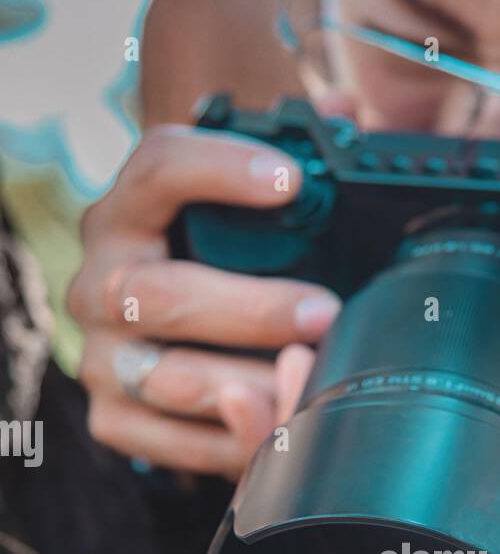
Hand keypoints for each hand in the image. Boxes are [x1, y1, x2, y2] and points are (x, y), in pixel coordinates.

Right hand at [67, 125, 340, 478]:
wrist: (178, 343)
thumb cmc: (224, 265)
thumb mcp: (250, 213)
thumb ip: (295, 158)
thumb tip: (345, 109)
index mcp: (127, 214)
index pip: (157, 169)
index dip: (219, 170)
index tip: (290, 180)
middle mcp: (99, 282)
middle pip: (163, 294)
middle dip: (251, 308)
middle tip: (324, 313)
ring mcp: (100, 357)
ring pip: (167, 377)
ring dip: (246, 384)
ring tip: (309, 380)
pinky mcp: (112, 419)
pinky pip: (170, 442)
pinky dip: (229, 444)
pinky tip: (280, 428)